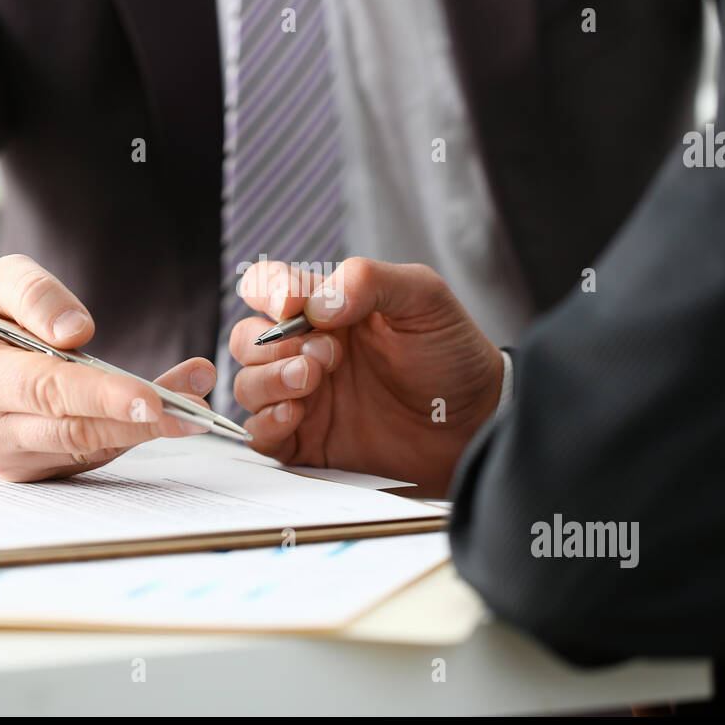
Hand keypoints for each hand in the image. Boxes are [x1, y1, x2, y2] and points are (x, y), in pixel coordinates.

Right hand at [0, 254, 215, 480]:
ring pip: (92, 447)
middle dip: (141, 423)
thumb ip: (32, 294)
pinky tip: (176, 405)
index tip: (149, 399)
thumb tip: (77, 331)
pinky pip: (94, 454)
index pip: (45, 391)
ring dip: (151, 427)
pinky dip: (136, 431)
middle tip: (198, 410)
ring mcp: (13, 459)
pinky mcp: (37, 471)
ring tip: (198, 395)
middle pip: (77, 431)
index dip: (100, 396)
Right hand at [230, 258, 503, 494]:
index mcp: (327, 310)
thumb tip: (313, 304)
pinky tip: (297, 415)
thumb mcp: (422, 298)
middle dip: (272, 344)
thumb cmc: (452, 354)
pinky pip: (261, 435)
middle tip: (325, 354)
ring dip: (269, 380)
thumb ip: (368, 281)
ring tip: (312, 380)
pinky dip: (266, 423)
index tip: (290, 304)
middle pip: (248, 339)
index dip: (267, 290)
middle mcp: (307, 351)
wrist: (477, 422)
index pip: (269, 287)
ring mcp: (305, 398)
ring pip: (247, 385)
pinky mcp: (308, 443)